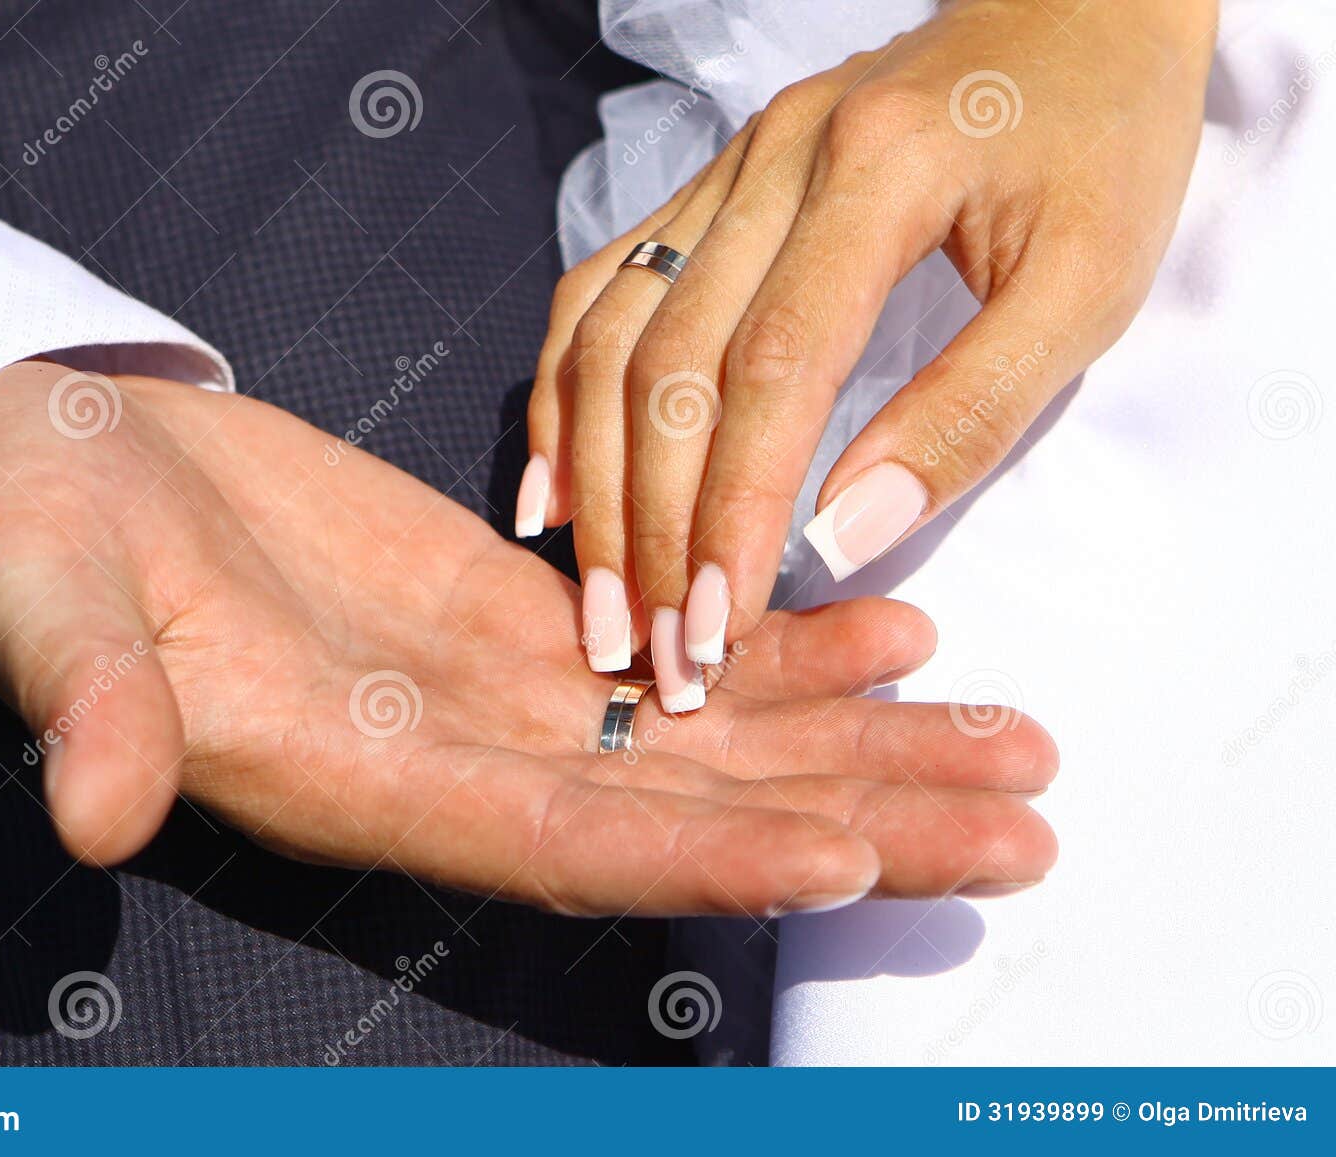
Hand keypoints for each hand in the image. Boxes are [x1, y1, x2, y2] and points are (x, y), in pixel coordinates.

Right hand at [0, 360, 1056, 913]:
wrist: (68, 475)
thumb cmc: (39, 539)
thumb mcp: (46, 602)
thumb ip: (88, 700)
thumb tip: (90, 807)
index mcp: (359, 775)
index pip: (554, 841)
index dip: (693, 854)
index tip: (840, 855)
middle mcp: (457, 758)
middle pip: (684, 812)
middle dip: (854, 823)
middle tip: (1019, 824)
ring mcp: (500, 691)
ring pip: (711, 738)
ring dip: (864, 744)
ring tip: (1008, 744)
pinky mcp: (512, 615)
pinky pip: (679, 645)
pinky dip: (793, 645)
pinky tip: (895, 636)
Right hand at [521, 0, 1215, 701]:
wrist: (1074, 12)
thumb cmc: (1102, 148)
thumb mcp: (1085, 289)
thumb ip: (968, 412)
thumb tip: (844, 537)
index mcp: (877, 173)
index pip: (772, 366)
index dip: (731, 506)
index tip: (721, 623)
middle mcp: (774, 158)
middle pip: (666, 359)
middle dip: (649, 519)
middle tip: (648, 645)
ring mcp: (727, 165)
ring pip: (611, 328)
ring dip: (590, 473)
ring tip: (593, 590)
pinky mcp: (707, 185)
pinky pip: (603, 287)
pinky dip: (566, 392)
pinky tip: (556, 482)